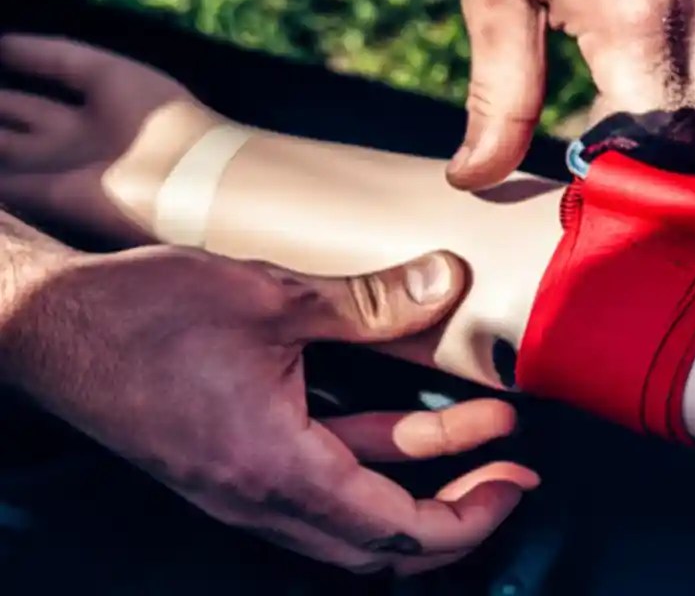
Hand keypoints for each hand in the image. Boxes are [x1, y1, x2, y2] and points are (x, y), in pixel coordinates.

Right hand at [0, 34, 220, 245]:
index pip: (28, 101)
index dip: (4, 85)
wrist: (194, 176)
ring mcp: (58, 173)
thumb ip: (53, 58)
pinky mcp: (51, 201)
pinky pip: (6, 189)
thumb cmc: (163, 118)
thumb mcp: (106, 74)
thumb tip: (2, 44)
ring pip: (2, 156)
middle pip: (7, 129)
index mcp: (92, 114)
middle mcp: (70, 146)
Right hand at [0, 245, 537, 574]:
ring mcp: (242, 490)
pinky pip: (318, 488)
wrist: (47, 326)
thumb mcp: (273, 298)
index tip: (519, 481)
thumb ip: (370, 301)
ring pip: (352, 517)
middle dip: (459, 508)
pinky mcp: (230, 468)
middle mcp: (261, 498)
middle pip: (383, 541)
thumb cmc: (144, 312)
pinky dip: (372, 467)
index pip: (398, 532)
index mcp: (278, 468)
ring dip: (419, 480)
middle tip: (514, 465)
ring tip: (479, 428)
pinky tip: (400, 421)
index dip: (472, 516)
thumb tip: (450, 281)